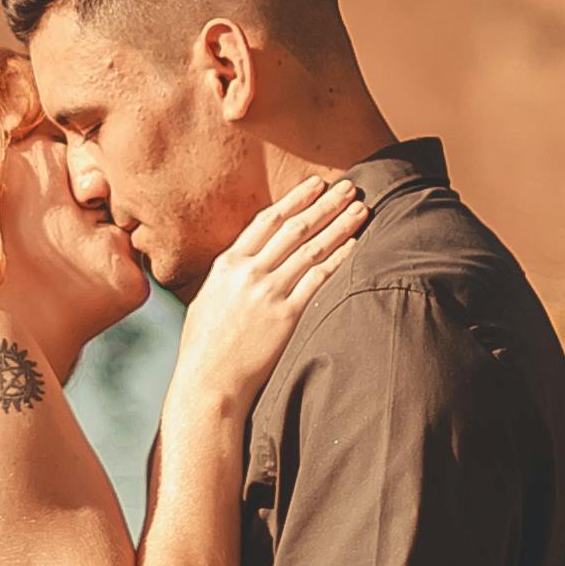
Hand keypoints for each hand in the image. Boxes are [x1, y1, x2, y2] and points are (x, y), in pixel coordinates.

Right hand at [168, 167, 371, 419]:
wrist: (209, 380)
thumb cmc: (204, 344)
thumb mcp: (208, 296)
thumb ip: (231, 274)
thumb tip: (248, 259)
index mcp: (228, 263)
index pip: (268, 220)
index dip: (296, 199)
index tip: (316, 185)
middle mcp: (249, 272)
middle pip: (295, 228)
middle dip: (326, 204)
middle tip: (349, 187)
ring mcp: (269, 293)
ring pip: (311, 249)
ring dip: (339, 226)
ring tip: (360, 209)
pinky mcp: (286, 316)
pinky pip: (318, 280)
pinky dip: (338, 259)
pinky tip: (355, 245)